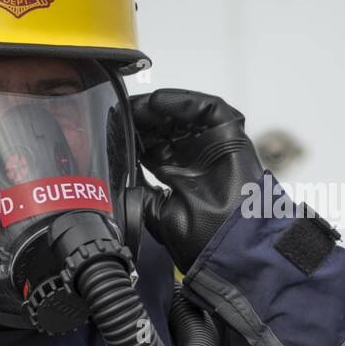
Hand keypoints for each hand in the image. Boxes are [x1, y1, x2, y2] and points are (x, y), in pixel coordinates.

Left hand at [131, 89, 264, 270]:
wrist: (232, 244)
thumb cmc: (203, 239)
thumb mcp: (157, 215)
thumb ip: (140, 194)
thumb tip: (116, 181)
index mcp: (176, 176)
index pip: (151, 146)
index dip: (131, 134)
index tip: (112, 125)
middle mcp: (193, 158)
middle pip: (164, 126)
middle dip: (141, 117)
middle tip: (119, 110)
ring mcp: (211, 146)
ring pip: (183, 115)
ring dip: (158, 109)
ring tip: (136, 106)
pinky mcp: (229, 136)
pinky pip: (208, 109)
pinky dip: (183, 101)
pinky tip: (159, 103)